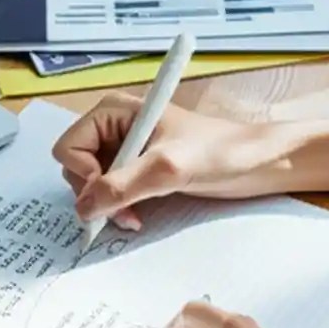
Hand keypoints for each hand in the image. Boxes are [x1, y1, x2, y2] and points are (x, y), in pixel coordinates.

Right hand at [52, 93, 280, 229]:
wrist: (258, 162)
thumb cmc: (221, 151)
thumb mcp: (168, 168)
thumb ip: (122, 186)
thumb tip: (83, 208)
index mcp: (114, 111)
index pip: (69, 147)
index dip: (82, 175)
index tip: (108, 193)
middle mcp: (114, 128)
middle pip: (75, 168)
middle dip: (94, 194)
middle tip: (124, 211)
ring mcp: (126, 151)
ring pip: (91, 185)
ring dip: (107, 206)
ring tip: (134, 216)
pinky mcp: (140, 171)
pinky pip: (111, 194)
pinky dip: (118, 210)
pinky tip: (139, 216)